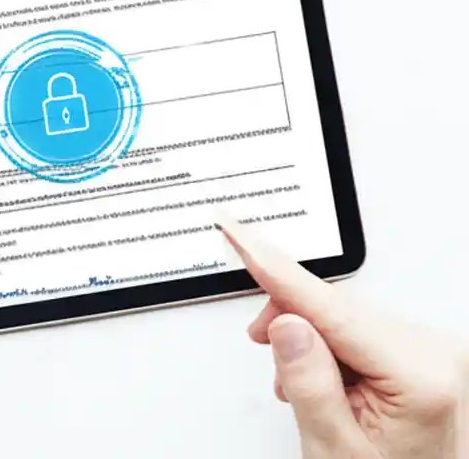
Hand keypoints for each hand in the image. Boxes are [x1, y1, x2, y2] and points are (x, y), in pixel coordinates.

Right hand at [220, 219, 467, 457]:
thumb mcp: (332, 446)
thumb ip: (307, 382)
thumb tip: (285, 323)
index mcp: (420, 374)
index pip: (332, 309)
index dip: (277, 269)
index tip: (241, 235)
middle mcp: (432, 352)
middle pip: (335, 308)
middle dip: (290, 325)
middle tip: (267, 352)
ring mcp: (428, 350)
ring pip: (340, 315)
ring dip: (307, 341)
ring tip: (301, 386)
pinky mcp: (418, 351)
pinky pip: (355, 328)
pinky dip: (327, 349)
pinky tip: (325, 380)